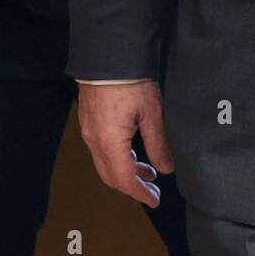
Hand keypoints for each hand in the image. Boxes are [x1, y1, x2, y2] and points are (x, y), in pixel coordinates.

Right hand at [77, 80, 174, 206]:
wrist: (108, 54)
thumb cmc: (131, 81)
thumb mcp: (152, 113)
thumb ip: (158, 144)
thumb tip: (166, 169)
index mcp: (109, 142)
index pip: (123, 179)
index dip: (139, 193)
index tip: (154, 201)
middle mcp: (94, 140)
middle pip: (110, 176)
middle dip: (132, 187)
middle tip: (153, 191)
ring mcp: (88, 130)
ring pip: (105, 163)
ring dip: (126, 172)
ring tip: (149, 172)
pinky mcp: (89, 121)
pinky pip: (101, 150)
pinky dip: (118, 158)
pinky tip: (134, 153)